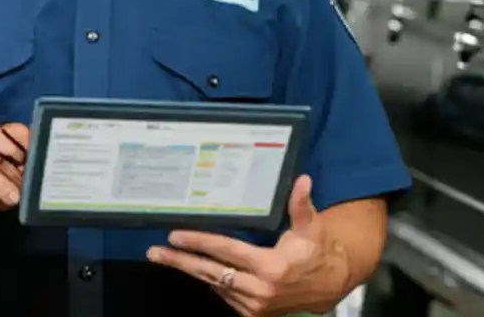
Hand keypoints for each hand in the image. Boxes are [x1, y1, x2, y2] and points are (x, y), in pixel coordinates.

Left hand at [146, 175, 350, 316]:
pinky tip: (196, 268)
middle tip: (155, 252)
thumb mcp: (311, 228)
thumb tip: (302, 180)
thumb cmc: (315, 252)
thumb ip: (301, 206)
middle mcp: (259, 289)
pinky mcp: (252, 314)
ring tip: (166, 257)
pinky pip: (224, 294)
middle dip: (180, 261)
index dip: (199, 242)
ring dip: (191, 270)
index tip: (175, 236)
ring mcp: (254, 305)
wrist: (328, 287)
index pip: (226, 251)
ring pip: (214, 283)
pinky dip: (210, 281)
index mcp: (271, 267)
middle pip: (211, 272)